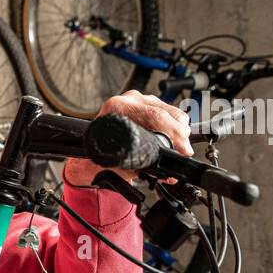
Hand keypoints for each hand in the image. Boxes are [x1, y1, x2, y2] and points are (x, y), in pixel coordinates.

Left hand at [63, 90, 193, 187]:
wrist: (88, 153)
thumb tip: (169, 174)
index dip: (173, 133)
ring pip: (171, 111)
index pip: (154, 116)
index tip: (183, 149)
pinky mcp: (146, 102)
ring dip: (180, 130)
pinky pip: (169, 111)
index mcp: (117, 107)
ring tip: (180, 147)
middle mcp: (128, 99)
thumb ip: (142, 168)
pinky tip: (175, 138)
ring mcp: (138, 98)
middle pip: (166, 112)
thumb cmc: (98, 157)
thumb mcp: (118, 163)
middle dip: (180, 134)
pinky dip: (176, 125)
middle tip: (184, 152)